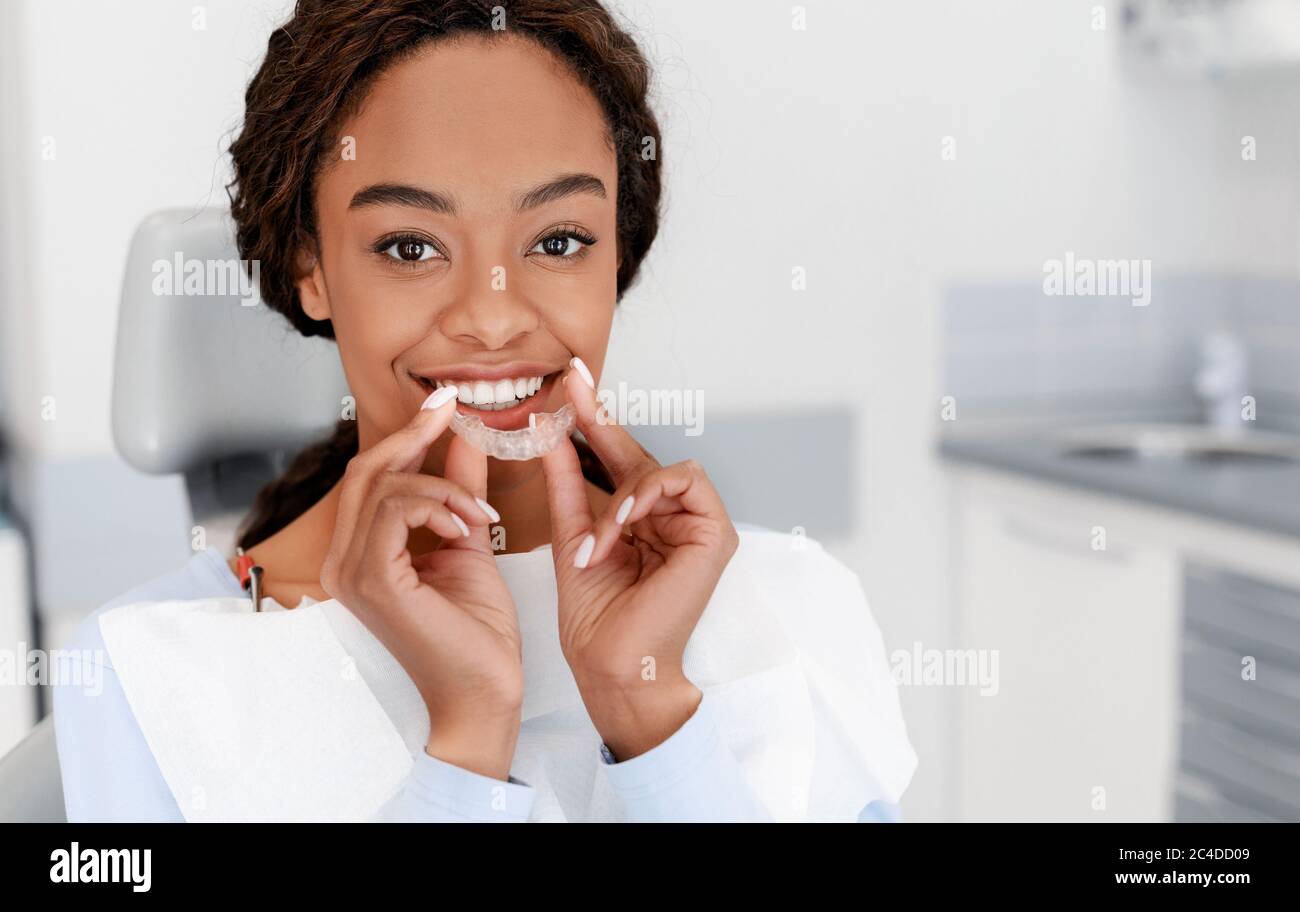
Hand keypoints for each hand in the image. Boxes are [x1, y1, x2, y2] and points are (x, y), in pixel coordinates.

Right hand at [319, 389, 522, 779]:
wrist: (485, 693)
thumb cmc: (477, 635)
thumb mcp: (468, 543)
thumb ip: (459, 492)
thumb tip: (465, 439)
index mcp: (361, 554)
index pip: (370, 479)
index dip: (406, 435)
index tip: (445, 404)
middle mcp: (345, 561)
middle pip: (366, 471)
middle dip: (413, 434)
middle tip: (453, 410)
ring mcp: (353, 572)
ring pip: (384, 485)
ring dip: (443, 485)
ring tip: (479, 515)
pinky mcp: (373, 581)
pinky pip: (396, 509)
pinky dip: (438, 504)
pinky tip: (467, 527)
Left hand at [540, 359, 739, 760]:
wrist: (610, 664)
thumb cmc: (595, 617)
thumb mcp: (572, 534)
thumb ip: (567, 481)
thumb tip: (550, 430)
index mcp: (640, 520)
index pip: (618, 459)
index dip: (595, 419)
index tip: (569, 380)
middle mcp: (672, 519)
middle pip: (639, 456)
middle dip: (602, 422)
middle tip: (571, 386)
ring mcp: (697, 526)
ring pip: (659, 469)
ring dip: (622, 496)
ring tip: (601, 538)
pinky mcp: (716, 534)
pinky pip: (684, 482)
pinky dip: (649, 496)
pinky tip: (625, 521)